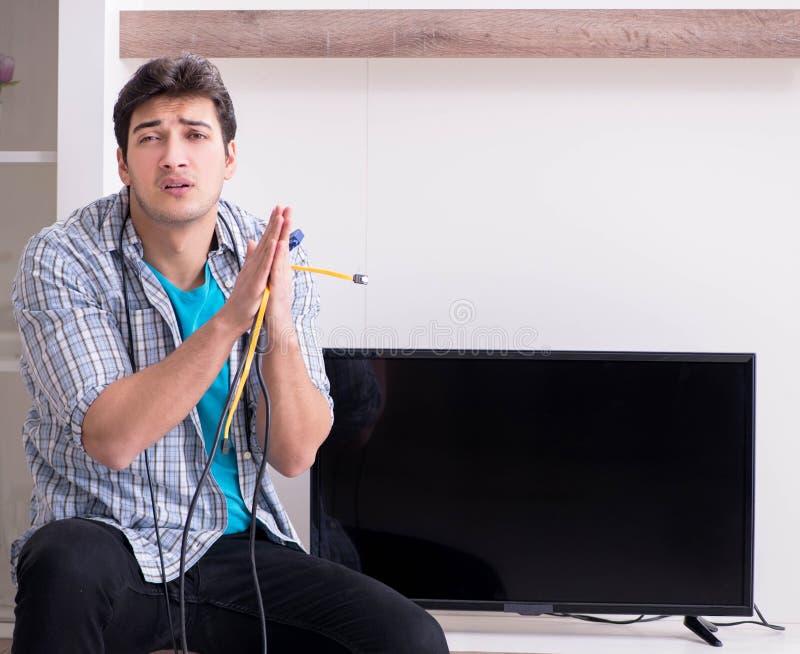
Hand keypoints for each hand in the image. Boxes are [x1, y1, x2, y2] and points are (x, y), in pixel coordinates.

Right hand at [219, 205, 291, 334]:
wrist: (233, 316)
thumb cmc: (243, 297)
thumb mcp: (249, 273)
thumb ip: (251, 256)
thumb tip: (253, 241)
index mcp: (255, 263)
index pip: (266, 240)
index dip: (272, 225)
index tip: (279, 210)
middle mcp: (254, 264)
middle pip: (266, 240)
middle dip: (274, 223)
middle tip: (282, 206)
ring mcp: (255, 272)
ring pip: (266, 249)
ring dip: (273, 233)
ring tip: (280, 218)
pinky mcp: (256, 282)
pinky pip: (264, 266)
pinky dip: (269, 254)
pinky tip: (275, 242)